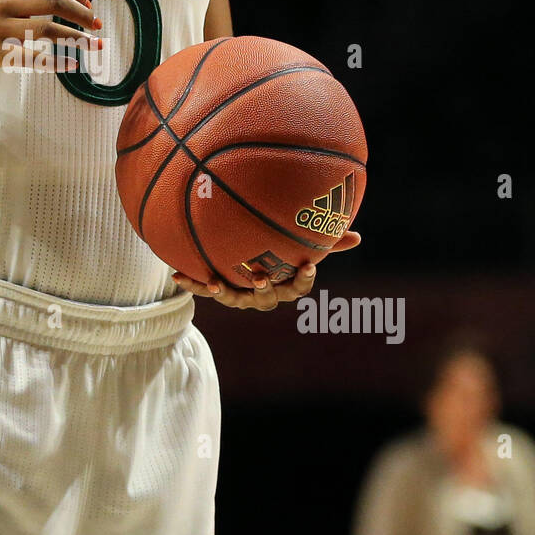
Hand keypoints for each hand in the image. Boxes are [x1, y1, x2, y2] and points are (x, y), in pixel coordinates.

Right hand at [0, 0, 100, 77]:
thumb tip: (63, 1)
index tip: (89, 6)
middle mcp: (4, 1)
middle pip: (56, 2)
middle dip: (83, 14)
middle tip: (97, 26)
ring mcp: (0, 27)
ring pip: (50, 29)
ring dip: (77, 38)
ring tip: (93, 46)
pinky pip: (35, 58)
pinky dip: (58, 62)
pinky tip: (72, 65)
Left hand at [172, 231, 360, 310]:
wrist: (242, 269)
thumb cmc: (281, 256)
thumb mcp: (300, 248)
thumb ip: (326, 244)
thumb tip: (358, 236)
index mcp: (284, 285)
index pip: (299, 286)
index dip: (304, 278)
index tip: (309, 265)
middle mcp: (263, 295)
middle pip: (266, 298)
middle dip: (262, 289)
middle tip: (259, 277)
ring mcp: (240, 295)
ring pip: (233, 298)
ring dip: (224, 291)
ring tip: (213, 283)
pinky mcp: (219, 289)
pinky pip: (204, 288)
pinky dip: (190, 282)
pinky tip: (176, 274)